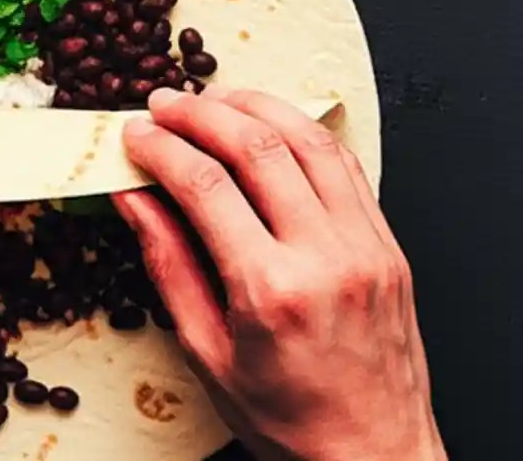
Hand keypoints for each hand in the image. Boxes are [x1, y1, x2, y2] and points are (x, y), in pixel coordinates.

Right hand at [112, 87, 444, 460]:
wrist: (375, 457)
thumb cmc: (289, 419)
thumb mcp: (206, 352)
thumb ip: (169, 264)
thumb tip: (135, 199)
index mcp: (271, 290)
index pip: (205, 186)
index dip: (161, 148)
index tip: (135, 134)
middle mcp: (326, 257)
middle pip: (257, 148)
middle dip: (201, 112)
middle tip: (163, 103)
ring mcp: (366, 246)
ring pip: (310, 141)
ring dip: (256, 106)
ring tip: (214, 97)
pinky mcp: (388, 245)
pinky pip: (347, 165)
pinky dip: (304, 132)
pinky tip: (272, 124)